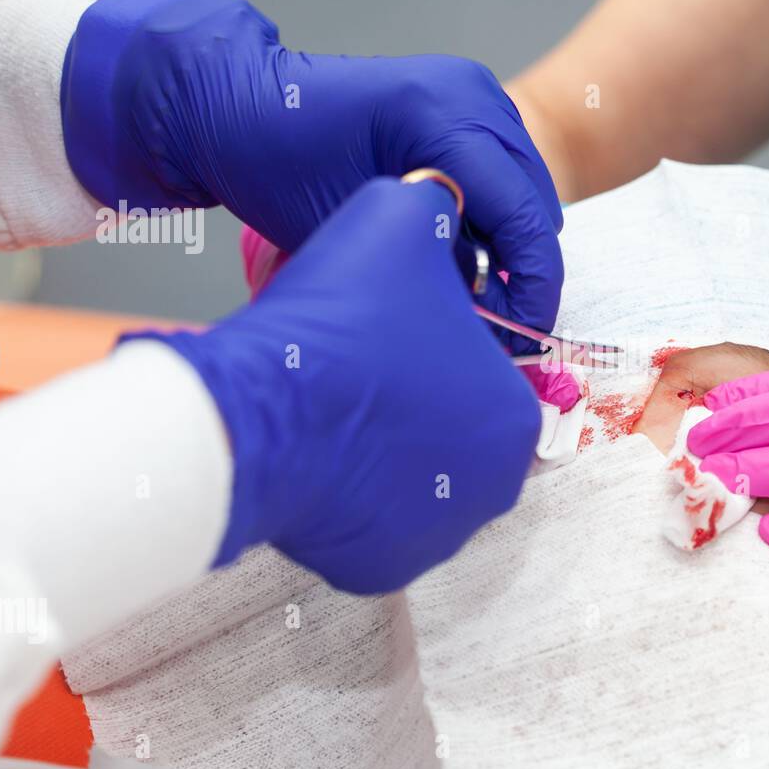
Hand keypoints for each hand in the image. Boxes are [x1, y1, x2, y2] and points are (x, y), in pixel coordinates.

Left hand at [61, 0, 563, 353]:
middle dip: (526, 269)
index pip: (524, 217)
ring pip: (529, 189)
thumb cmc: (276, 164)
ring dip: (513, 242)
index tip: (523, 335)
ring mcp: (474, 90)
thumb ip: (433, 264)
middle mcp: (471, 94)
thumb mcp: (355, 229)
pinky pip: (507, 169)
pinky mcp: (468, 99)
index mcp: (441, 118)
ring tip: (476, 285)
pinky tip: (465, 241)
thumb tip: (488, 313)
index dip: (534, 286)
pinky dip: (496, 212)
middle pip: (538, 203)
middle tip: (496, 323)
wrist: (242, 104)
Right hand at [125, 178, 540, 592]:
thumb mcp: (398, 221)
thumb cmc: (338, 322)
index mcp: (514, 413)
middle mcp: (495, 488)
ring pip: (415, 483)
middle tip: (358, 375)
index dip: (434, 350)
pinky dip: (350, 501)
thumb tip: (442, 197)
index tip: (388, 336)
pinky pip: (372, 527)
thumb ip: (437, 208)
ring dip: (384, 454)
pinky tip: (318, 459)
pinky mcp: (381, 570)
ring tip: (333, 414)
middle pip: (454, 434)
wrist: (255, 411)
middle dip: (414, 407)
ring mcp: (438, 538)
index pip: (483, 377)